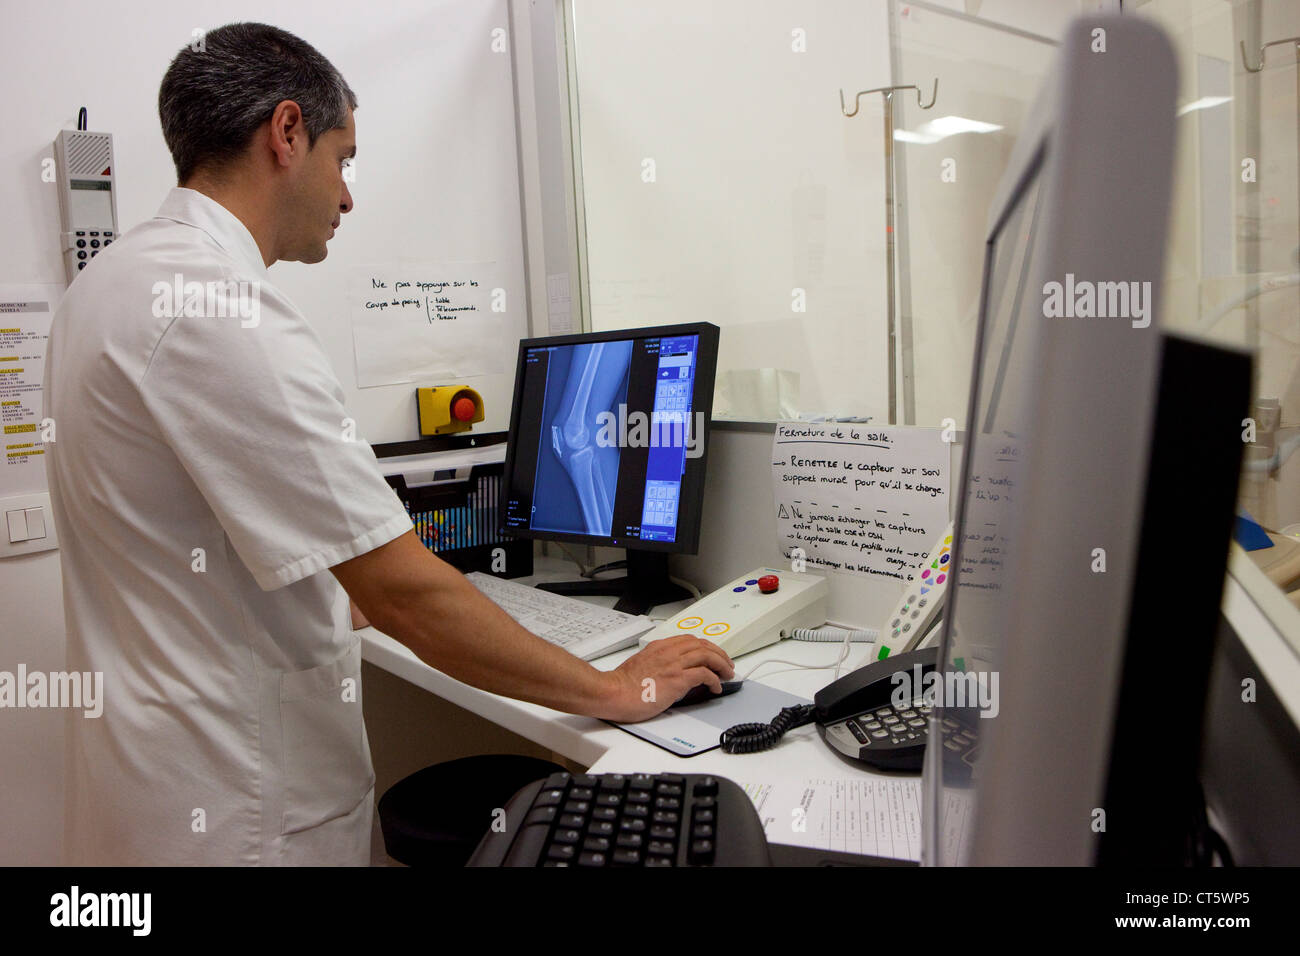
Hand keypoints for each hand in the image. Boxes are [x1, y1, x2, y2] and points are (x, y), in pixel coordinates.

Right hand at [596, 635, 734, 721]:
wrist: (613, 692)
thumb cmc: (622, 685)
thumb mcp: (642, 664)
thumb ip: (658, 662)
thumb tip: (670, 672)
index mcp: (659, 647)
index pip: (690, 640)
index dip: (706, 647)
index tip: (712, 654)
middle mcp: (669, 651)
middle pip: (703, 645)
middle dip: (719, 654)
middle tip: (727, 664)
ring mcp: (674, 664)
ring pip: (707, 656)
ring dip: (722, 664)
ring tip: (728, 674)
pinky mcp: (677, 679)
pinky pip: (704, 674)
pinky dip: (715, 680)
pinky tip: (717, 687)